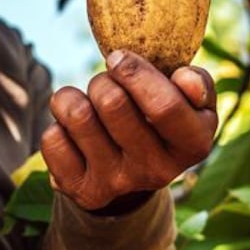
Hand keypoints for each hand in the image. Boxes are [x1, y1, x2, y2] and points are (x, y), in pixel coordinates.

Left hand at [41, 51, 218, 212]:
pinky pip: (53, 139)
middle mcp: (158, 172)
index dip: (135, 72)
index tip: (118, 58)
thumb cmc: (161, 120)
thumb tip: (185, 77)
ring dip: (74, 98)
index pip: (164, 106)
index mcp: (193, 145)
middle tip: (106, 85)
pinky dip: (58, 124)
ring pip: (77, 116)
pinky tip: (75, 133)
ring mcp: (118, 184)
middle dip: (102, 80)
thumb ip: (197, 84)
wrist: (134, 172)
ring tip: (87, 105)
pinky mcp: (83, 191)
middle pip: (112, 103)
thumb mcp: (191, 104)